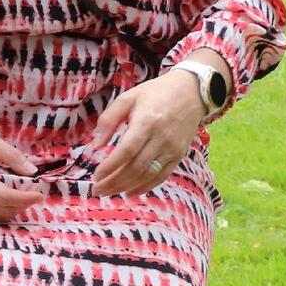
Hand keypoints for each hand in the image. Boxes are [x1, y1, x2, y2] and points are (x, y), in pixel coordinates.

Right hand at [0, 122, 41, 222]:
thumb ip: (13, 156)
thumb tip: (32, 172)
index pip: (5, 197)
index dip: (25, 198)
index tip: (39, 194)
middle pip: (3, 209)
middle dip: (23, 203)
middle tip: (34, 190)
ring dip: (15, 208)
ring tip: (24, 194)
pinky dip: (4, 210)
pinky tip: (11, 198)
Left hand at [89, 72, 210, 196]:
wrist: (190, 92)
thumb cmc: (154, 93)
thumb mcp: (127, 98)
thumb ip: (108, 119)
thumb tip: (95, 144)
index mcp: (146, 122)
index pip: (127, 150)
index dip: (110, 166)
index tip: (95, 175)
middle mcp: (161, 138)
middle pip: (136, 167)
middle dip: (115, 182)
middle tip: (98, 189)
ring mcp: (172, 149)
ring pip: (148, 175)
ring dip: (127, 187)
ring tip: (109, 193)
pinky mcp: (179, 155)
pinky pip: (162, 176)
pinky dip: (146, 187)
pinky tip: (131, 192)